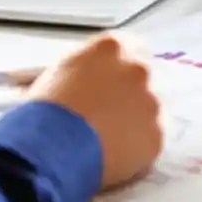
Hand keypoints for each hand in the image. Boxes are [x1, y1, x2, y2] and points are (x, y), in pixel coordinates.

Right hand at [28, 34, 162, 189]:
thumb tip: (93, 76)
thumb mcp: (60, 72)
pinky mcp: (156, 134)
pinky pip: (149, 139)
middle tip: (108, 113)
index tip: (113, 83)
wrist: (50, 148)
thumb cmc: (45, 110)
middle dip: (129, 93)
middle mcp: (138, 69)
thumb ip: (87, 66)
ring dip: (134, 120)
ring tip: (105, 139)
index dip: (120, 69)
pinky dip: (136, 148)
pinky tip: (112, 154)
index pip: (131, 48)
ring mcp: (152, 102)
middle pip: (143, 78)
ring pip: (150, 110)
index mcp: (114, 47)